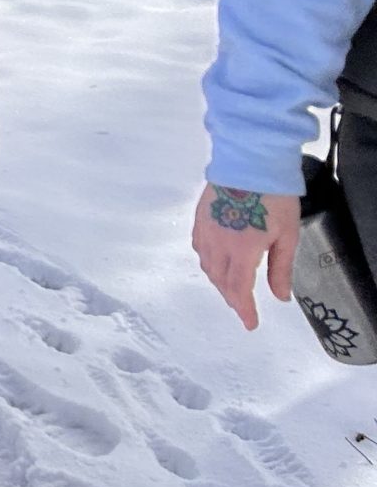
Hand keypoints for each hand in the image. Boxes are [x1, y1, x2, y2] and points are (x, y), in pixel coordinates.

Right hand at [191, 183, 301, 329]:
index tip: (250, 324)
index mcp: (242, 250)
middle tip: (243, 307)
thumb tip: (280, 297)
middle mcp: (218, 244)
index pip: (239, 288)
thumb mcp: (287, 236)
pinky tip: (216, 261)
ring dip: (219, 281)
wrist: (249, 162)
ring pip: (207, 265)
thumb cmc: (274, 198)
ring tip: (231, 287)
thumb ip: (280, 268)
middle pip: (220, 280)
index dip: (244, 309)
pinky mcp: (199, 218)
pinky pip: (199, 248)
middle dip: (231, 297)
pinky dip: (208, 262)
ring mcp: (205, 230)